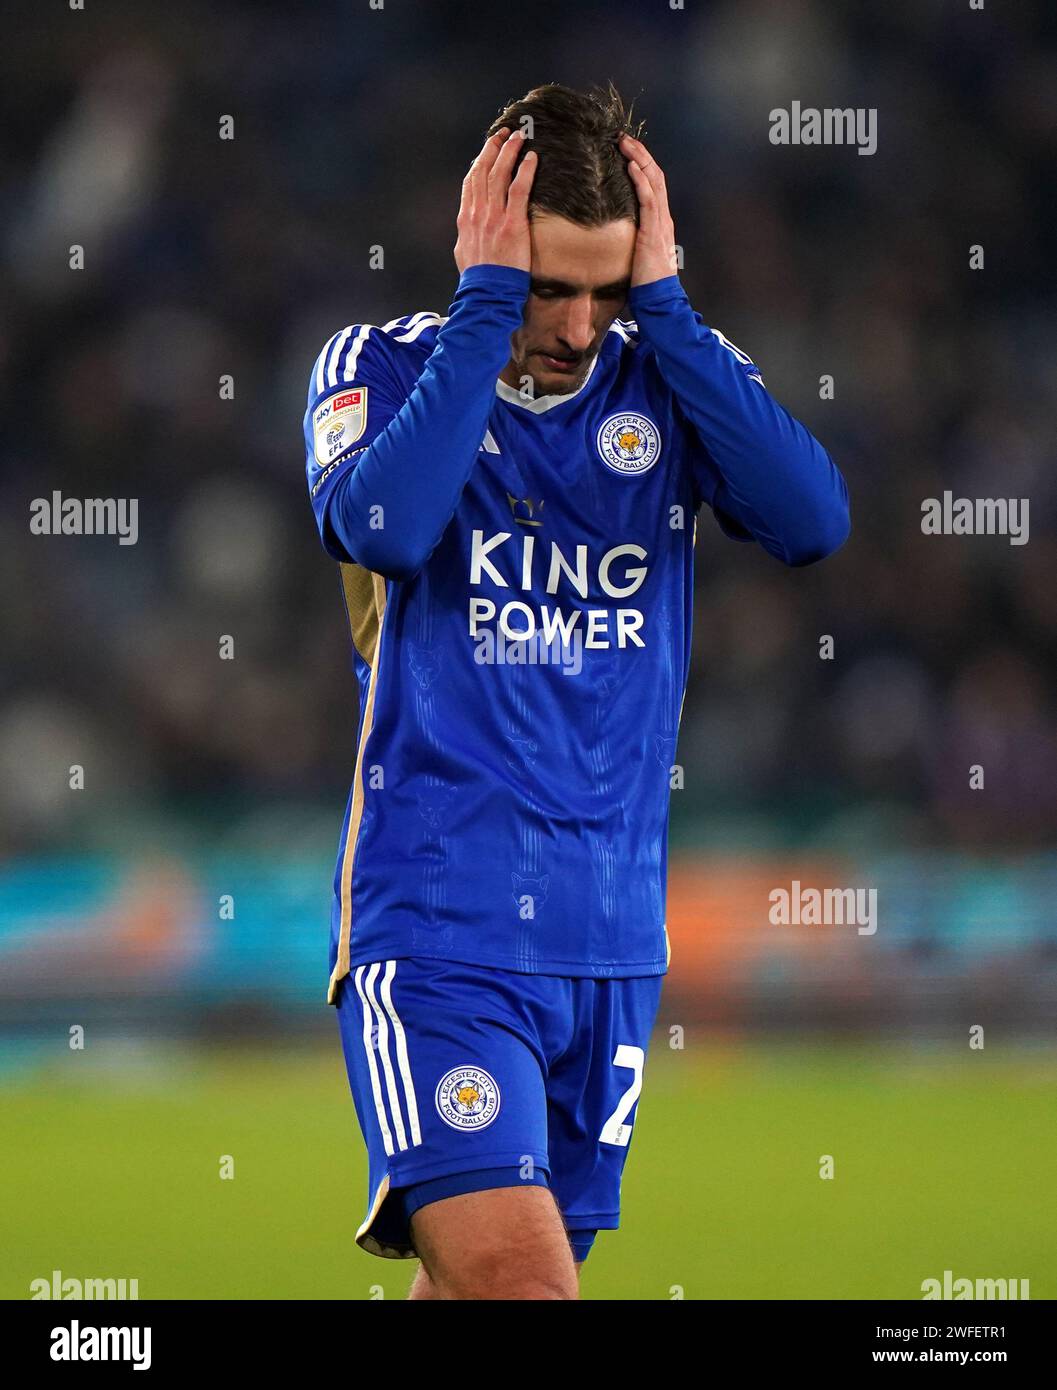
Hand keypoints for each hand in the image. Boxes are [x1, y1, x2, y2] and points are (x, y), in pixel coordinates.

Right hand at [454, 129, 536, 273]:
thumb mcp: (465, 255)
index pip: (471, 182)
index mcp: (466, 220)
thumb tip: (469, 231)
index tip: (488, 149)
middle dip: (493, 148)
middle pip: (483, 171)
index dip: (480, 161)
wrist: (486, 296)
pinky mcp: (512, 224)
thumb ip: (468, 237)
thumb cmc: (479, 282)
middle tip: (504, 134)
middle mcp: (477, 214)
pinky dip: (525, 171)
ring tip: (519, 137)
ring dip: (509, 152)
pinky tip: (532, 158)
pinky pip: (519, 190)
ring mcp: (494, 218)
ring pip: (499, 175)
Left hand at [619, 133, 677, 286]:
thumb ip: (629, 241)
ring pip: (653, 180)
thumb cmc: (646, 283)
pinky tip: (631, 166)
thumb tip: (611, 237)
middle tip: (623, 137)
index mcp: (659, 222)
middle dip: (640, 153)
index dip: (641, 165)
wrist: (659, 299)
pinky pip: (649, 198)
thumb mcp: (636, 256)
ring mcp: (660, 222)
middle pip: (654, 175)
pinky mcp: (653, 230)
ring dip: (639, 158)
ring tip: (625, 142)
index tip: (626, 151)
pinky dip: (641, 180)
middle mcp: (662, 217)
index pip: (652, 185)